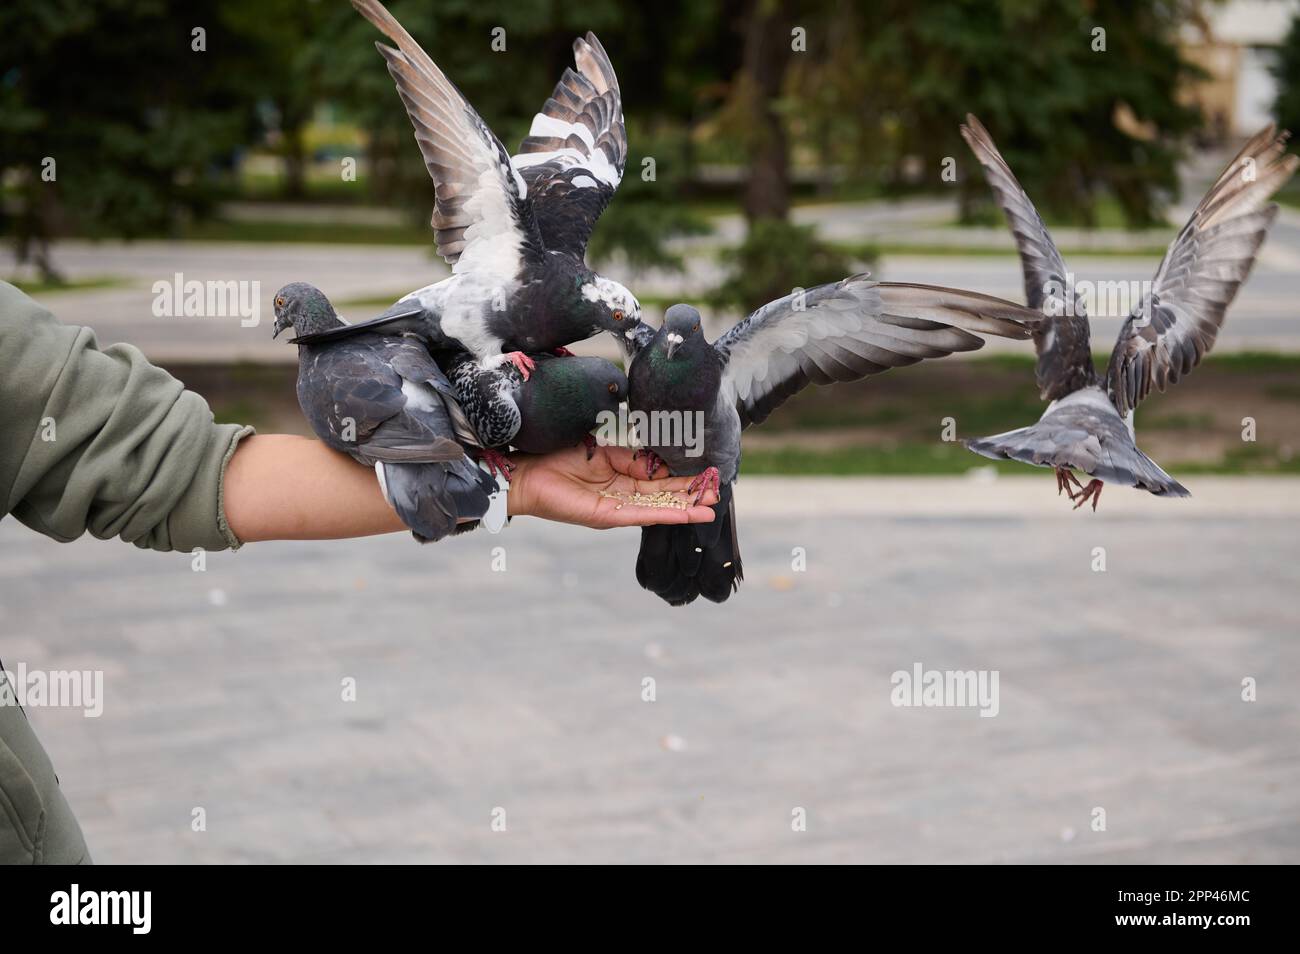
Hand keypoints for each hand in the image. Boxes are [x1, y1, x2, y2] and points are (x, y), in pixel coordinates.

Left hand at [508, 444, 717, 528]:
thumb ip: (630, 457)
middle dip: (690, 495)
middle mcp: (621, 495)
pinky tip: (687, 515)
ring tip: (711, 508)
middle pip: (663, 496)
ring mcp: (616, 508)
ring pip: (658, 508)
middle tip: (717, 493)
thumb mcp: (602, 451)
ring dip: (685, 509)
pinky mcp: (608, 516)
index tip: (704, 472)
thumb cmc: (557, 457)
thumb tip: (658, 460)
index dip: (681, 477)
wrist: (527, 472)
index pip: (658, 478)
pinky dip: (667, 514)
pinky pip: (642, 515)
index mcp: (620, 476)